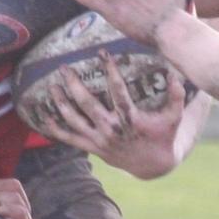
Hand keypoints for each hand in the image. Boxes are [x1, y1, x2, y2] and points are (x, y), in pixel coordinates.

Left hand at [35, 53, 186, 178]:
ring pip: (74, 120)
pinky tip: (42, 117)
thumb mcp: (174, 117)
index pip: (118, 91)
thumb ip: (176, 95)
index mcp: (130, 120)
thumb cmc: (163, 135)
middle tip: (64, 67)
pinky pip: (69, 138)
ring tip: (51, 86)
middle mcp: (111, 129)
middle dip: (74, 85)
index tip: (102, 53)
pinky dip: (54, 129)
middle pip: (87, 104)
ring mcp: (99, 140)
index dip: (110, 71)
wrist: (152, 165)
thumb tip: (175, 73)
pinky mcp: (92, 147)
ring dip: (60, 103)